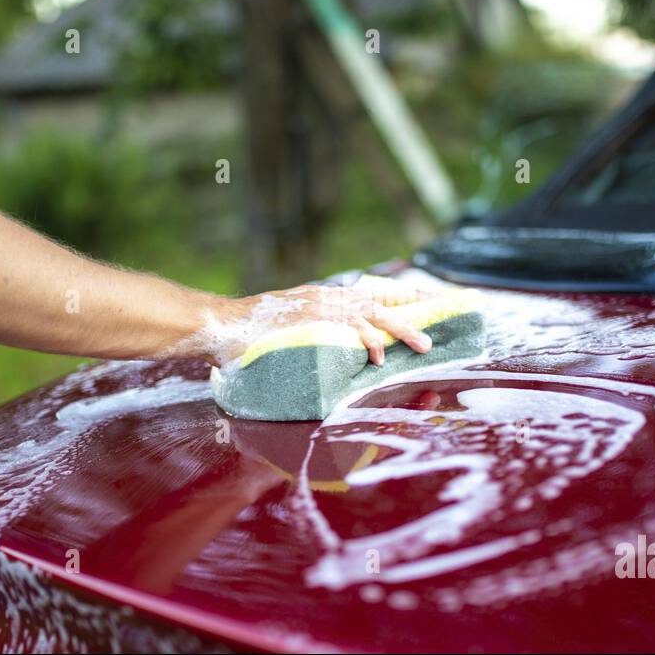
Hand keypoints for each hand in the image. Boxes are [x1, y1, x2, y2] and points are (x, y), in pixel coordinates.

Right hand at [205, 280, 435, 365]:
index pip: (374, 296)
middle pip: (381, 304)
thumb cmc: (251, 336)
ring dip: (401, 331)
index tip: (428, 305)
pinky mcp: (314, 321)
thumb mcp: (291, 331)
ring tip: (422, 346)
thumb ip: (316, 337)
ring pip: (374, 315)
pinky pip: (350, 329)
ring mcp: (321, 308)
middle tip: (432, 337)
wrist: (222, 327)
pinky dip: (368, 342)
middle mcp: (327, 299)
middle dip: (411, 318)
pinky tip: (378, 356)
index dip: (403, 301)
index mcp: (326, 300)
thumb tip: (338, 357)